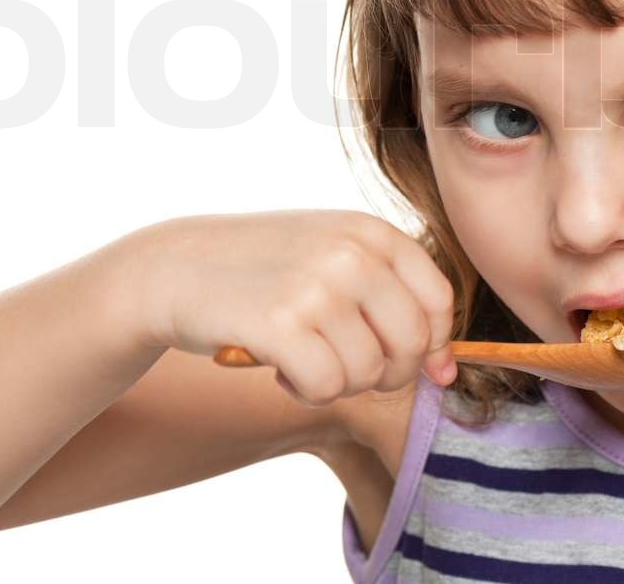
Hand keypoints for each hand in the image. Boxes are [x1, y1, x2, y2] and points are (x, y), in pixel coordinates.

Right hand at [137, 210, 458, 406]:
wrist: (176, 267)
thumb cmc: (263, 271)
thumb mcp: (333, 257)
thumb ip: (393, 300)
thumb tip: (447, 372)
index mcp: (371, 231)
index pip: (438, 301)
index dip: (428, 346)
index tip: (404, 364)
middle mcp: (351, 253)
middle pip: (409, 346)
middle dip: (381, 373)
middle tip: (340, 364)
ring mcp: (317, 286)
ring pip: (368, 373)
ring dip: (335, 382)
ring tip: (300, 357)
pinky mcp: (280, 323)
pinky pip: (327, 388)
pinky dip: (305, 391)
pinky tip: (280, 368)